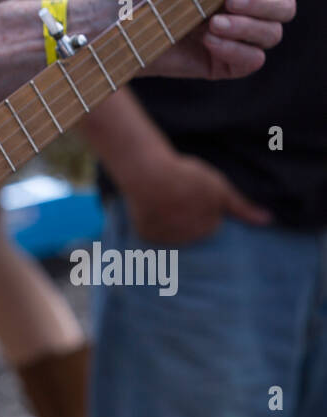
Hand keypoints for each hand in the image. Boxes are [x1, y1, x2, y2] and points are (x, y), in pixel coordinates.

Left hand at [112, 0, 294, 78]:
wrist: (113, 23)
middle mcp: (241, 9)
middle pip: (284, 7)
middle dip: (264, 3)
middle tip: (229, 0)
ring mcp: (231, 38)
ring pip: (272, 34)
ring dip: (249, 27)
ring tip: (213, 23)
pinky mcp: (218, 63)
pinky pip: (251, 62)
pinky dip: (237, 50)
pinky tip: (210, 41)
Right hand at [121, 151, 270, 243]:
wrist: (150, 175)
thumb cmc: (188, 178)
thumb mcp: (220, 190)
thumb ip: (242, 208)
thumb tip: (268, 221)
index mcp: (207, 229)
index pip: (213, 225)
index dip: (206, 207)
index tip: (198, 195)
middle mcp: (188, 240)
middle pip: (194, 231)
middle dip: (189, 217)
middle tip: (181, 196)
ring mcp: (167, 240)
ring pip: (174, 233)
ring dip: (171, 220)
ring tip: (165, 200)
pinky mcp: (148, 236)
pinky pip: (154, 233)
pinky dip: (153, 222)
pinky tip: (151, 207)